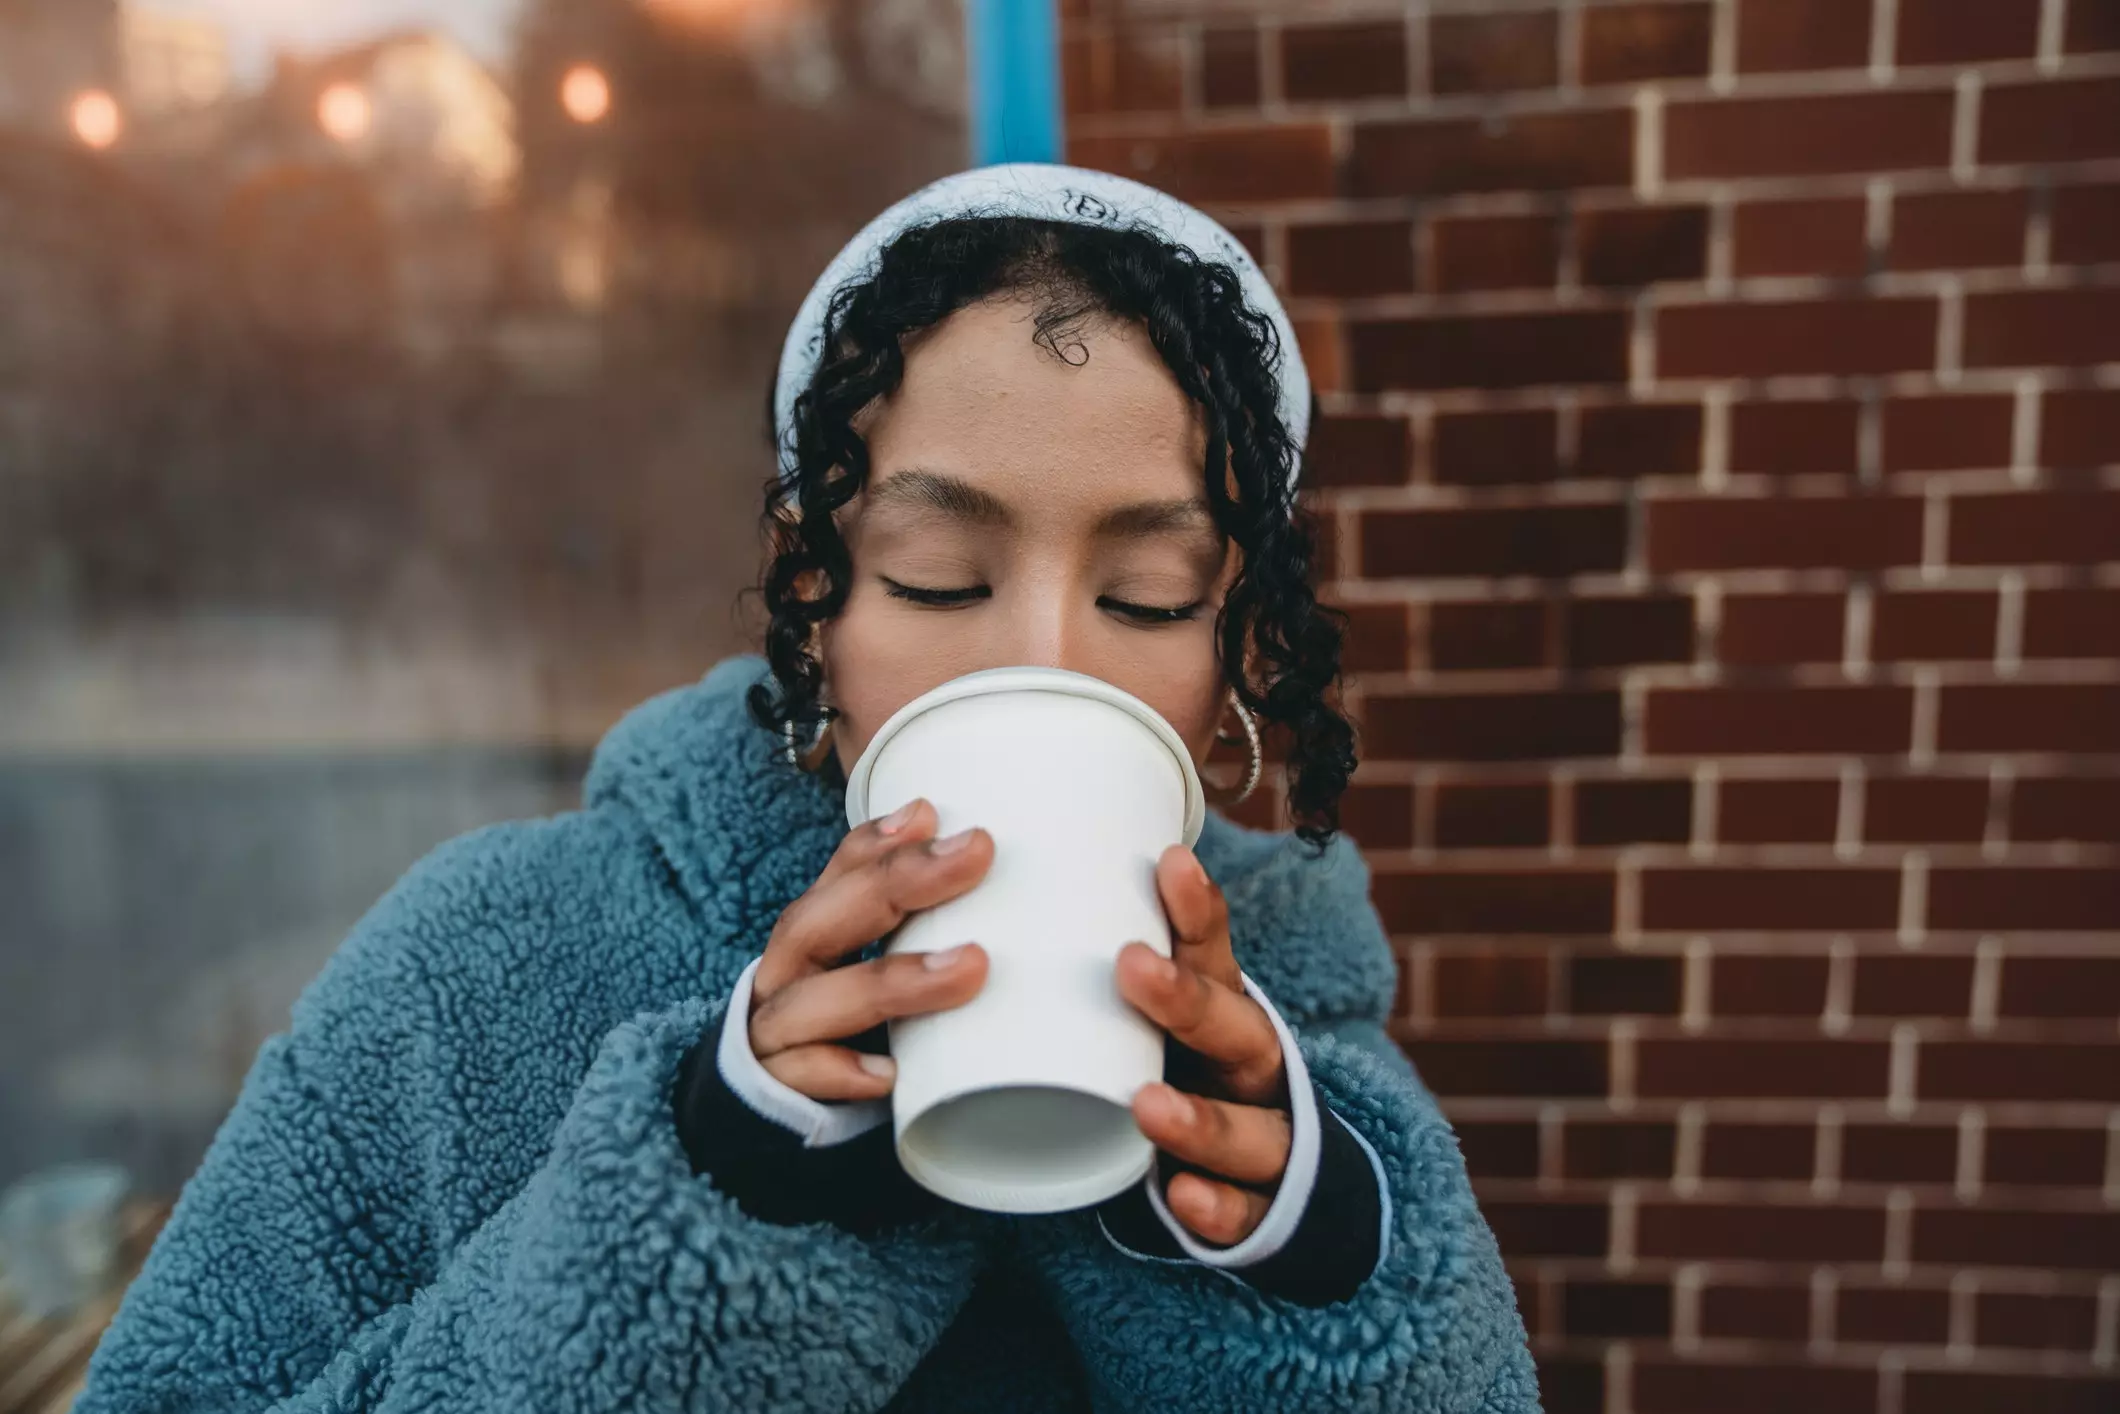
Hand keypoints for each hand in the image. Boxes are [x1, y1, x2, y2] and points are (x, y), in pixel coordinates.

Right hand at [749, 799, 991, 1101]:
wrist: (786, 1107)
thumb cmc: (867, 1028)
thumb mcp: (899, 965)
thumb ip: (951, 930)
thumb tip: (1060, 901)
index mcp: (821, 931)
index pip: (840, 873)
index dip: (880, 842)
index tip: (933, 813)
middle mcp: (789, 972)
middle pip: (818, 919)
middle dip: (897, 881)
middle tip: (978, 853)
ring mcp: (776, 1031)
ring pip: (811, 1000)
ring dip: (890, 980)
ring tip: (971, 967)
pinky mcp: (779, 1090)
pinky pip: (800, 1078)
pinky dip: (838, 1072)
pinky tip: (888, 1073)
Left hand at [1115, 845, 1290, 1246]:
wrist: (1266, 1174)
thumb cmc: (1187, 1074)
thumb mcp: (1163, 1021)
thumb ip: (1104, 975)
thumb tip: (1002, 894)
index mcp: (1224, 1014)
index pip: (1216, 956)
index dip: (1198, 913)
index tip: (1169, 865)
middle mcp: (1251, 1070)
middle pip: (1237, 1029)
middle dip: (1188, 1000)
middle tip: (1131, 966)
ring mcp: (1262, 1138)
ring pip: (1247, 1129)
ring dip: (1200, 1118)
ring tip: (1147, 1104)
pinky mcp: (1258, 1208)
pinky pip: (1243, 1213)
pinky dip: (1217, 1208)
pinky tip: (1184, 1196)